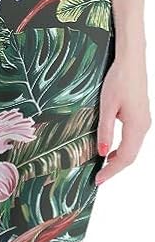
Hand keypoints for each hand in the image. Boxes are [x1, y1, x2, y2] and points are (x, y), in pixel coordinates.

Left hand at [95, 55, 150, 184]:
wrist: (131, 61)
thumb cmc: (119, 80)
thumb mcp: (107, 106)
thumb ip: (105, 131)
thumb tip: (102, 153)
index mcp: (137, 126)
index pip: (125, 157)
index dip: (111, 171)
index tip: (98, 180)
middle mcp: (144, 126)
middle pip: (130, 156)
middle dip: (114, 169)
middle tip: (98, 177)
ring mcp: (144, 122)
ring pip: (132, 149)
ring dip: (118, 160)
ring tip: (102, 166)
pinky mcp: (141, 117)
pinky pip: (133, 140)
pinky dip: (122, 149)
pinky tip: (110, 150)